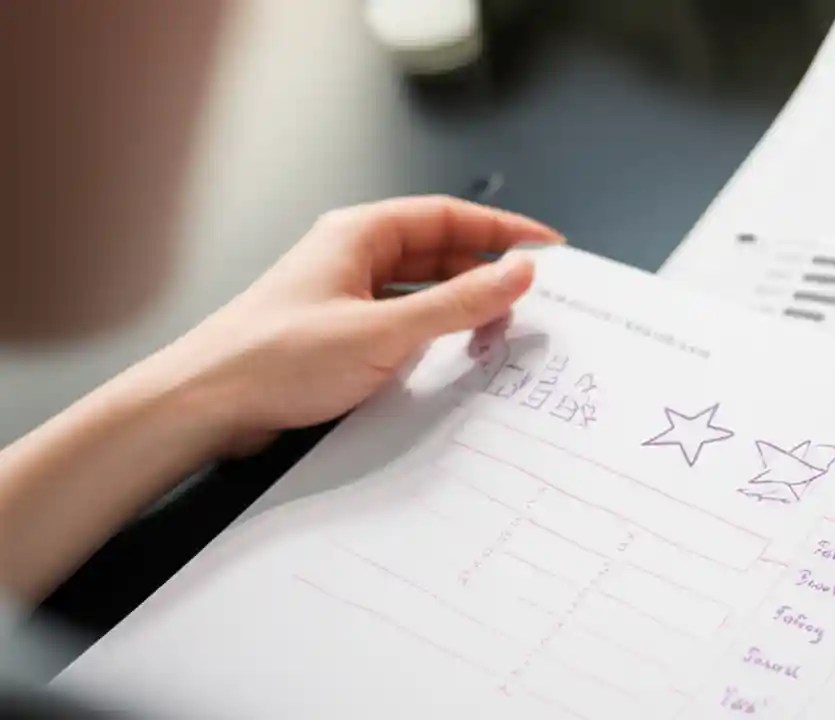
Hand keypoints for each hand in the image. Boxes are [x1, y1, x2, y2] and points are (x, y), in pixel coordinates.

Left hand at [146, 195, 562, 453]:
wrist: (203, 406)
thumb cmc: (278, 358)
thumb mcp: (383, 331)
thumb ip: (458, 303)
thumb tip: (520, 273)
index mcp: (360, 234)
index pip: (448, 218)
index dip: (503, 232)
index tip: (548, 251)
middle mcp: (353, 258)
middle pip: (438, 252)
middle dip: (486, 273)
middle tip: (534, 299)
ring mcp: (345, 297)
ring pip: (421, 291)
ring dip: (461, 306)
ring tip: (503, 331)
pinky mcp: (339, 335)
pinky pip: (402, 322)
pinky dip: (434, 333)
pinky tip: (455, 356)